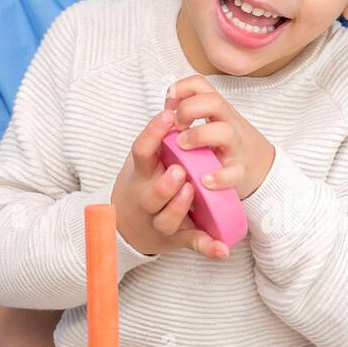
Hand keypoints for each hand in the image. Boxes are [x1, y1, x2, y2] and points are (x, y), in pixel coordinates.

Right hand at [111, 108, 229, 259]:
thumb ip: (157, 136)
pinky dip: (207, 247)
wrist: (125, 224)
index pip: (141, 151)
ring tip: (192, 193)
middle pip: (151, 193)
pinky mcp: (176, 238)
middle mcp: (147, 198)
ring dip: (178, 207)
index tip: (167, 116)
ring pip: (167, 219)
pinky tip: (222, 249)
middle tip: (180, 170)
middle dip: (165, 183)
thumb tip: (175, 97)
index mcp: (141, 173)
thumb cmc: (141, 183)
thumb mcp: (142, 159)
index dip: (152, 134)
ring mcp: (160, 220)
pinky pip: (192, 243)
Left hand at [165, 74, 274, 200]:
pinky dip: (219, 177)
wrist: (262, 167)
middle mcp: (228, 123)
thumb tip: (164, 113)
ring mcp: (236, 146)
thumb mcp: (211, 122)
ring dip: (199, 136)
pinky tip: (205, 181)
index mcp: (217, 110)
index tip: (169, 106)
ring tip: (184, 147)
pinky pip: (234, 172)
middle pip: (214, 101)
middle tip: (176, 127)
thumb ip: (191, 114)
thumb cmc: (226, 143)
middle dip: (189, 109)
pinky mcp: (240, 171)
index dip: (180, 89)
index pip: (200, 84)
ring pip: (225, 132)